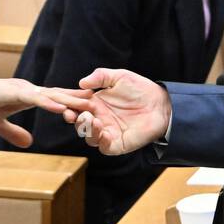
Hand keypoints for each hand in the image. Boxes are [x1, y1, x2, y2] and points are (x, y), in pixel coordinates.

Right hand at [0, 78, 91, 147]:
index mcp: (27, 97)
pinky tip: (61, 108)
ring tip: (90, 106)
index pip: (55, 100)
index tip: (90, 110)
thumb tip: (29, 143)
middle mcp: (29, 91)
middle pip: (59, 97)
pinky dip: (48, 103)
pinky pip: (35, 99)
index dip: (72, 104)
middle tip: (100, 106)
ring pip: (52, 96)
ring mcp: (22, 91)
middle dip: (79, 102)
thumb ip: (13, 132)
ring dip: (70, 102)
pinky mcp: (13, 94)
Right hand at [55, 67, 170, 155]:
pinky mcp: (118, 144)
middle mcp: (99, 119)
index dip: (67, 105)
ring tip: (92, 119)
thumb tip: (81, 82)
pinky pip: (104, 147)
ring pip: (89, 137)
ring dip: (86, 130)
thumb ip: (101, 77)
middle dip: (73, 119)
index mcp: (95, 105)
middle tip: (71, 114)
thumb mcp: (119, 77)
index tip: (62, 102)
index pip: (76, 107)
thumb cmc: (140, 89)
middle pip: (78, 124)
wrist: (161, 103)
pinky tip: (102, 130)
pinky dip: (100, 140)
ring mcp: (108, 133)